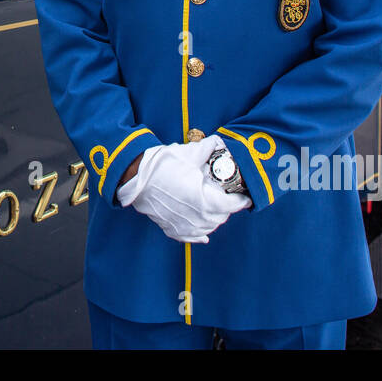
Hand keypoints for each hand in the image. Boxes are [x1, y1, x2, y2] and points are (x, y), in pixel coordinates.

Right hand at [118, 137, 248, 242]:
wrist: (136, 177)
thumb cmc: (164, 165)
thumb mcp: (190, 153)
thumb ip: (210, 148)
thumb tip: (220, 143)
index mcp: (205, 200)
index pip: (232, 205)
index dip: (241, 200)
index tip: (246, 197)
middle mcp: (197, 218)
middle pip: (221, 217)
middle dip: (227, 207)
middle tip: (228, 196)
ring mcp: (184, 226)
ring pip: (208, 228)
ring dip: (214, 219)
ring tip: (215, 208)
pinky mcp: (172, 229)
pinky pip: (191, 237)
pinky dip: (199, 234)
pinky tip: (204, 234)